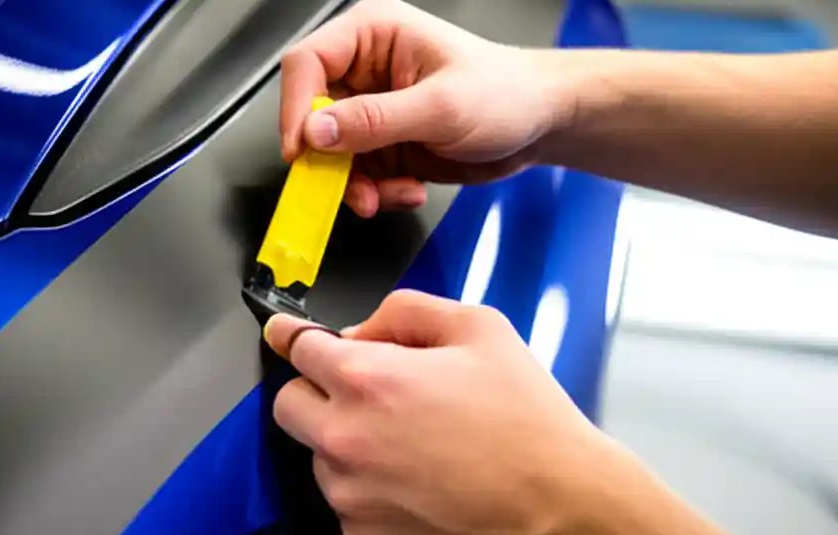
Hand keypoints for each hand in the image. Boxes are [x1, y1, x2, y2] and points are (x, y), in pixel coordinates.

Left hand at [264, 290, 621, 534]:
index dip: (299, 339)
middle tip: (367, 395)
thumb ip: (405, 311)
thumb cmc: (524, 414)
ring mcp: (348, 493)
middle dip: (316, 392)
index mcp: (364, 379)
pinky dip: (369, 490)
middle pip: (288, 405)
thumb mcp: (477, 326)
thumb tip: (360, 332)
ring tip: (411, 445)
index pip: (299, 349)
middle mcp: (343, 437)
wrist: (557, 501)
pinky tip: (417, 483)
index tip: (289, 338)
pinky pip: (346, 502)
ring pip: (319, 456)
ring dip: (346, 444)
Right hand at [280, 0, 573, 216]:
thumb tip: (317, 130)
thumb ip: (375, 120)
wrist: (541, 125)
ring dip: (355, 184)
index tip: (303, 151)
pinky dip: (376, 192)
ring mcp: (372, 110)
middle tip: (352, 189)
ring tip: (390, 195)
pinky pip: (357, 175)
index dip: (296, 109)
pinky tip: (409, 189)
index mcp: (373, 35)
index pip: (307, 64)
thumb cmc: (507, 94)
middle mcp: (365, 70)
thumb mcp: (440, 108)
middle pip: (312, 116)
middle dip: (331, 160)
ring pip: (331, 155)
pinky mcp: (383, 144)